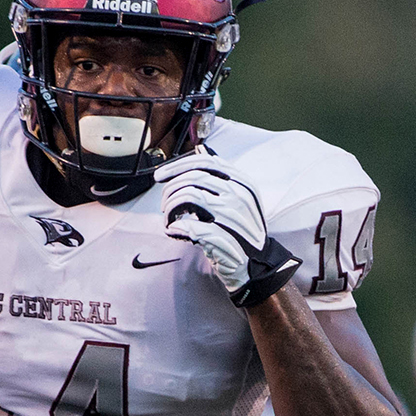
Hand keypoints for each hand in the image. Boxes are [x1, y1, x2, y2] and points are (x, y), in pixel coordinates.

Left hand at [154, 153, 298, 307]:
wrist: (256, 266)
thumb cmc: (240, 231)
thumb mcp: (237, 198)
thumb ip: (219, 177)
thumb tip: (199, 149)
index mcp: (242, 182)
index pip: (205, 162)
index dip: (178, 166)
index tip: (160, 176)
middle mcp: (239, 196)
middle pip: (193, 178)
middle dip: (170, 190)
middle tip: (164, 205)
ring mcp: (233, 217)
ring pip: (189, 197)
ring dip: (171, 209)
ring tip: (170, 220)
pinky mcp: (224, 239)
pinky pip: (191, 226)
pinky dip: (176, 228)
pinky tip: (175, 232)